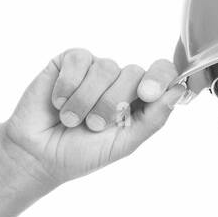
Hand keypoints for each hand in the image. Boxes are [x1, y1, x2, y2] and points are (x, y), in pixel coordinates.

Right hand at [2, 48, 187, 185]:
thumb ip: (153, 118)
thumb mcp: (124, 143)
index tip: (147, 94)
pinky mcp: (69, 61)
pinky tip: (58, 103)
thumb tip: (179, 91)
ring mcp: (94, 69)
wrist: (38, 155)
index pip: (162, 73)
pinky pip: (78, 61)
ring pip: (105, 69)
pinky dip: (67, 87)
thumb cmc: (82, 153)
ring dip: (86, 102)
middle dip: (112, 105)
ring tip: (71, 120)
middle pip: (133, 73)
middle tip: (93, 126)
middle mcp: (119, 80)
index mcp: (138, 99)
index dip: (159, 78)